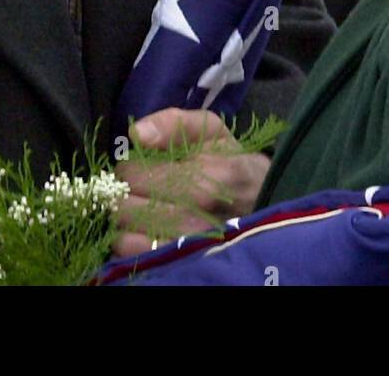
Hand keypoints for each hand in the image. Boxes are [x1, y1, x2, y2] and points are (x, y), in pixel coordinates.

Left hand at [112, 107, 269, 257]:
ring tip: (141, 209)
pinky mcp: (183, 264)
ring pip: (127, 236)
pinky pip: (137, 257)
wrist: (264, 201)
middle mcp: (198, 216)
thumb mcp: (212, 130)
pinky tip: (144, 231)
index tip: (141, 165)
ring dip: (125, 221)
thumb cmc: (231, 162)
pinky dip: (131, 243)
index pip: (136, 174)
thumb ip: (173, 123)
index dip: (130, 167)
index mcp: (207, 177)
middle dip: (124, 194)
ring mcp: (190, 246)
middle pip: (127, 206)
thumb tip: (136, 134)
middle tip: (139, 188)